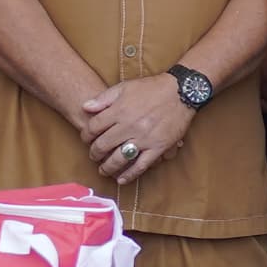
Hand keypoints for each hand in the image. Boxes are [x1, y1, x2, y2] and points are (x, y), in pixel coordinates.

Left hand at [81, 75, 195, 186]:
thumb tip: (85, 107)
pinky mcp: (157, 147)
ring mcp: (144, 139)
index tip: (86, 139)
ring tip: (103, 170)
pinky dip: (129, 175)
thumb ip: (103, 98)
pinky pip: (140, 165)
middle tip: (93, 155)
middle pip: (103, 145)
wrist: (180, 92)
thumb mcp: (125, 87)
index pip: (94, 128)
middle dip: (94, 153)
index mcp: (119, 111)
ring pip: (119, 159)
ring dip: (107, 167)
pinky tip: (121, 179)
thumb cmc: (151, 88)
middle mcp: (129, 126)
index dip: (86, 135)